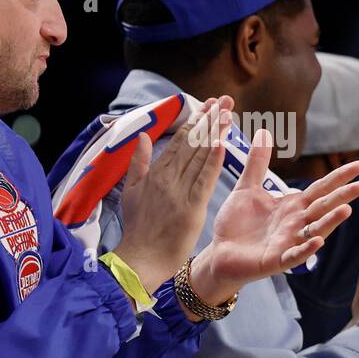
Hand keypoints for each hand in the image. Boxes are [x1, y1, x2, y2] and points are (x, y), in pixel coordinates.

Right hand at [114, 97, 233, 290]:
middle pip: (193, 143)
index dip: (196, 121)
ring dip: (216, 133)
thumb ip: (137, 162)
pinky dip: (214, 161)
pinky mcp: (191, 207)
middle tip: (225, 100)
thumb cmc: (137, 227)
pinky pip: (204, 180)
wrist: (141, 257)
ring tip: (228, 113)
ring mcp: (180, 192)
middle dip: (210, 119)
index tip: (209, 105)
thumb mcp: (129, 191)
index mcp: (156, 173)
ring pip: (200, 157)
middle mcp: (168, 178)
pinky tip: (224, 143)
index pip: (180, 140)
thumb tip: (141, 136)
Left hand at [188, 129, 358, 304]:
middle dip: (343, 197)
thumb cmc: (235, 224)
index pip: (321, 189)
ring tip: (347, 210)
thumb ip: (257, 163)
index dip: (339, 177)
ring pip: (314, 231)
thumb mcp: (247, 188)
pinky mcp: (275, 261)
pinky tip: (318, 241)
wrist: (217, 253)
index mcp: (292, 206)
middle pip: (323, 207)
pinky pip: (294, 255)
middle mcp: (296, 224)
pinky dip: (306, 249)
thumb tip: (264, 132)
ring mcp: (288, 243)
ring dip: (330, 222)